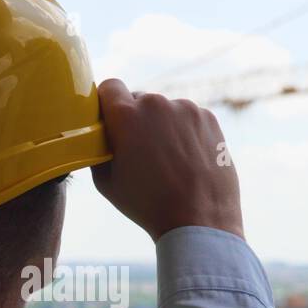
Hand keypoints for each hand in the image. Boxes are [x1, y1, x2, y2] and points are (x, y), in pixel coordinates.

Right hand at [91, 78, 243, 241]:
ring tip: (168, 162)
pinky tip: (187, 161)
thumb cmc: (148, 205)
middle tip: (140, 151)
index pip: (109, 87)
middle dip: (136, 119)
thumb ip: (99, 149)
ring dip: (162, 126)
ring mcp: (186, 109)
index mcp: (126, 115)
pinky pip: (188, 119)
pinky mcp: (208, 118)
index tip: (111, 121)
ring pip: (166, 111)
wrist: (199, 220)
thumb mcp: (106, 182)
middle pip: (139, 100)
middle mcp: (156, 103)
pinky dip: (185, 133)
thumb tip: (99, 138)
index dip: (108, 103)